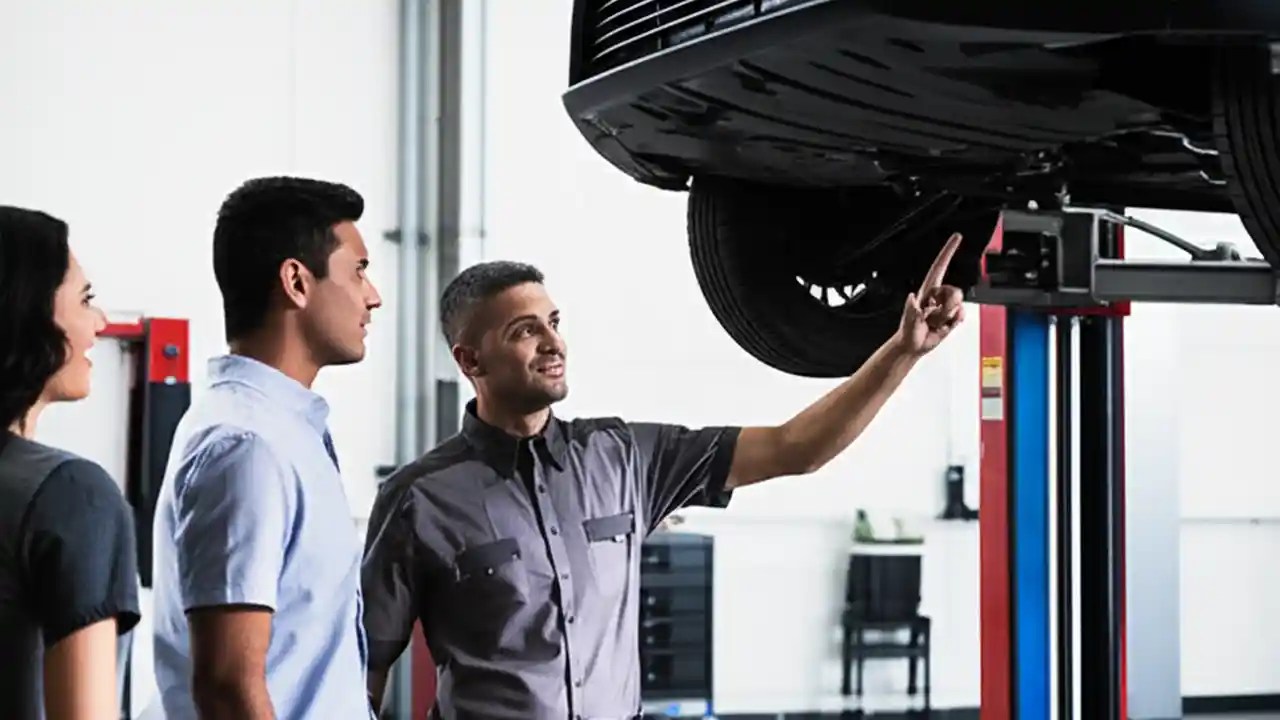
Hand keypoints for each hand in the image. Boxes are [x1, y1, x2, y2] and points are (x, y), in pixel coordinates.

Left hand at [895, 232, 964, 354]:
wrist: (914, 346)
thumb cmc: (909, 332)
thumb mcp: (908, 322)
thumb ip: (911, 311)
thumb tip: (912, 298)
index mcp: (927, 291)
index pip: (939, 267)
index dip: (948, 252)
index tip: (957, 237)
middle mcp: (937, 295)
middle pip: (955, 292)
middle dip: (947, 307)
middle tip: (933, 319)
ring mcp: (945, 305)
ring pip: (959, 304)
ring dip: (948, 316)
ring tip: (935, 323)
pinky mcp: (952, 315)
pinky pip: (962, 314)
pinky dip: (955, 321)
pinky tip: (945, 326)